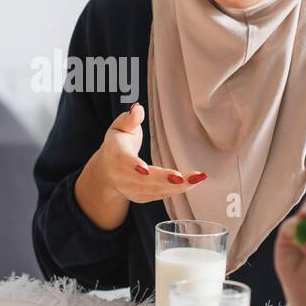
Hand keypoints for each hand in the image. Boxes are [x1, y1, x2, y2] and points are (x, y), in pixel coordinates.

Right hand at [91, 102, 206, 204]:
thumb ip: (130, 119)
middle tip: (184, 177)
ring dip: (177, 185)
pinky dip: (177, 189)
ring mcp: (130, 190)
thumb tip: (137, 108)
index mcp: (115, 154)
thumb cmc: (118, 142)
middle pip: (143, 180)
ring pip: (155, 190)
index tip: (146, 169)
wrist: (108, 169)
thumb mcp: (120, 126)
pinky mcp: (140, 197)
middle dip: (164, 179)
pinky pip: (160, 195)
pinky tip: (193, 182)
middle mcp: (120, 176)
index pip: (123, 161)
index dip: (134, 165)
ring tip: (198, 177)